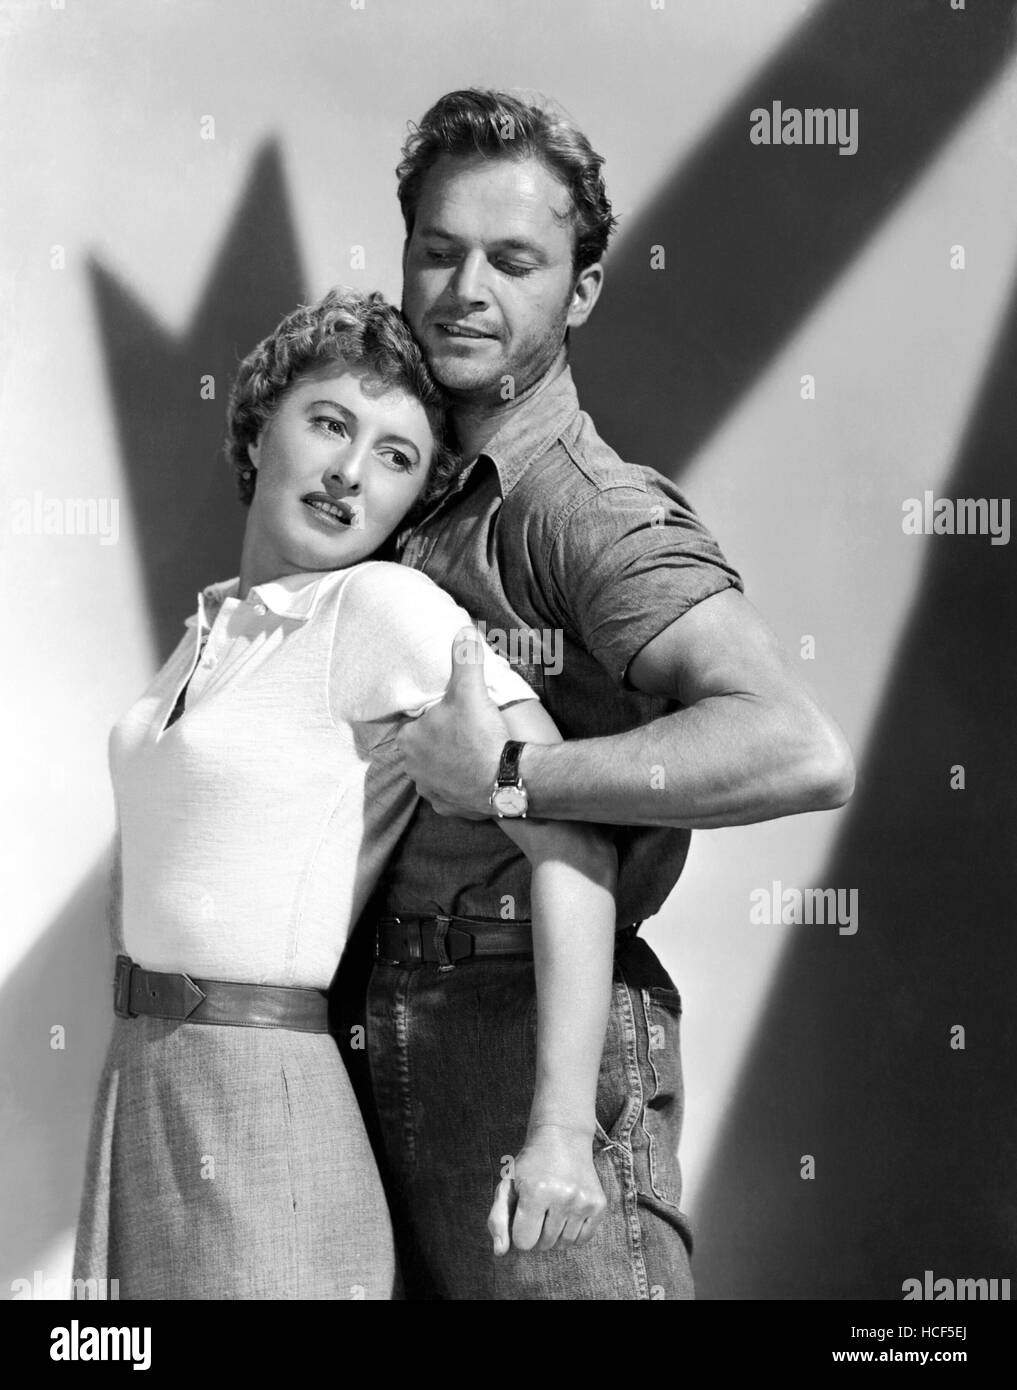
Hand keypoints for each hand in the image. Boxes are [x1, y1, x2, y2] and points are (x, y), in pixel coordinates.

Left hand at [396, 626, 507, 818]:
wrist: (504, 780)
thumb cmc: (480, 735)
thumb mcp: (470, 690)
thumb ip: (464, 659)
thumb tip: (463, 630)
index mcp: (409, 739)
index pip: (415, 723)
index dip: (435, 717)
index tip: (454, 715)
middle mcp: (412, 768)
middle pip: (425, 747)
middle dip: (440, 741)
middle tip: (467, 732)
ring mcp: (429, 791)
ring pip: (435, 771)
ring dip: (449, 764)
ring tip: (473, 754)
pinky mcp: (447, 807)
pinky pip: (450, 793)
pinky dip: (461, 786)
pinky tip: (477, 776)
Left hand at [487, 1124, 606, 1255]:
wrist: (563, 1138)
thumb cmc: (530, 1166)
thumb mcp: (507, 1185)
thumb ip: (498, 1219)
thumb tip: (500, 1252)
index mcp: (536, 1191)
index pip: (524, 1242)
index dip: (520, 1231)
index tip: (523, 1213)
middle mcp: (563, 1196)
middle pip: (544, 1245)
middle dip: (537, 1233)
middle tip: (538, 1208)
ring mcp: (583, 1201)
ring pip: (564, 1244)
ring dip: (555, 1234)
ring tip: (552, 1210)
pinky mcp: (599, 1204)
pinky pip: (583, 1239)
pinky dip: (573, 1234)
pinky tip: (567, 1214)